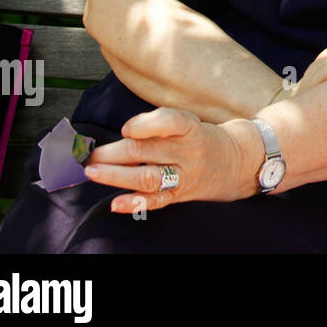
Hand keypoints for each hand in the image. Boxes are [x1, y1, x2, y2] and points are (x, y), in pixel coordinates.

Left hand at [84, 108, 258, 212]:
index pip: (170, 122)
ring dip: (116, 175)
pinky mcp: (181, 194)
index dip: (146, 124)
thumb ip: (156, 126)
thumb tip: (118, 134)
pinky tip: (116, 203)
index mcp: (191, 128)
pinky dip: (134, 203)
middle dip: (113, 152)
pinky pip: (156, 200)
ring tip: (93, 172)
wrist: (238, 163)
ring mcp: (185, 175)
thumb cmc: (202, 138)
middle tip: (88, 154)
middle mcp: (189, 152)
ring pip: (148, 176)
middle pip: (147, 150)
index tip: (126, 128)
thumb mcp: (188, 123)